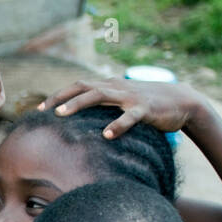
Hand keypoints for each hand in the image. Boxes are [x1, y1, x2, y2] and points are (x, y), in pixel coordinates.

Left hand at [39, 77, 202, 138]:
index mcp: (109, 85)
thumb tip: (79, 128)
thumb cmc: (146, 106)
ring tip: (62, 115)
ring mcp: (130, 96)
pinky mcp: (146, 108)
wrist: (183, 101)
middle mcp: (116, 87)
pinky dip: (117, 124)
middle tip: (43, 112)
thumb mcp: (121, 103)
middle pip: (84, 87)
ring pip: (100, 95)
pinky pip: (129, 116)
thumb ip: (103, 109)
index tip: (38, 110)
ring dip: (79, 104)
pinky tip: (107, 135)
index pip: (78, 86)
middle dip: (61, 98)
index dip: (58, 96)